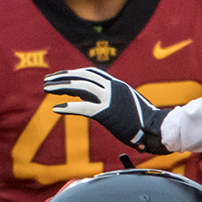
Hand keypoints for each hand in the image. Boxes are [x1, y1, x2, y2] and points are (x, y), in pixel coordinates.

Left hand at [43, 68, 169, 153]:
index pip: (90, 73)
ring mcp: (110, 99)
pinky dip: (68, 107)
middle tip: (47, 81)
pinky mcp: (108, 113)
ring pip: (80, 87)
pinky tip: (56, 108)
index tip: (59, 77)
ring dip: (61, 87)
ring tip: (46, 89)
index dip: (73, 73)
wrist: (156, 129)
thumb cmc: (142, 121)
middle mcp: (112, 87)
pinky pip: (84, 108)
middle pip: (82, 76)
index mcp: (116, 84)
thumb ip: (111, 98)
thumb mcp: (126, 103)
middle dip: (62, 77)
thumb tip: (95, 100)